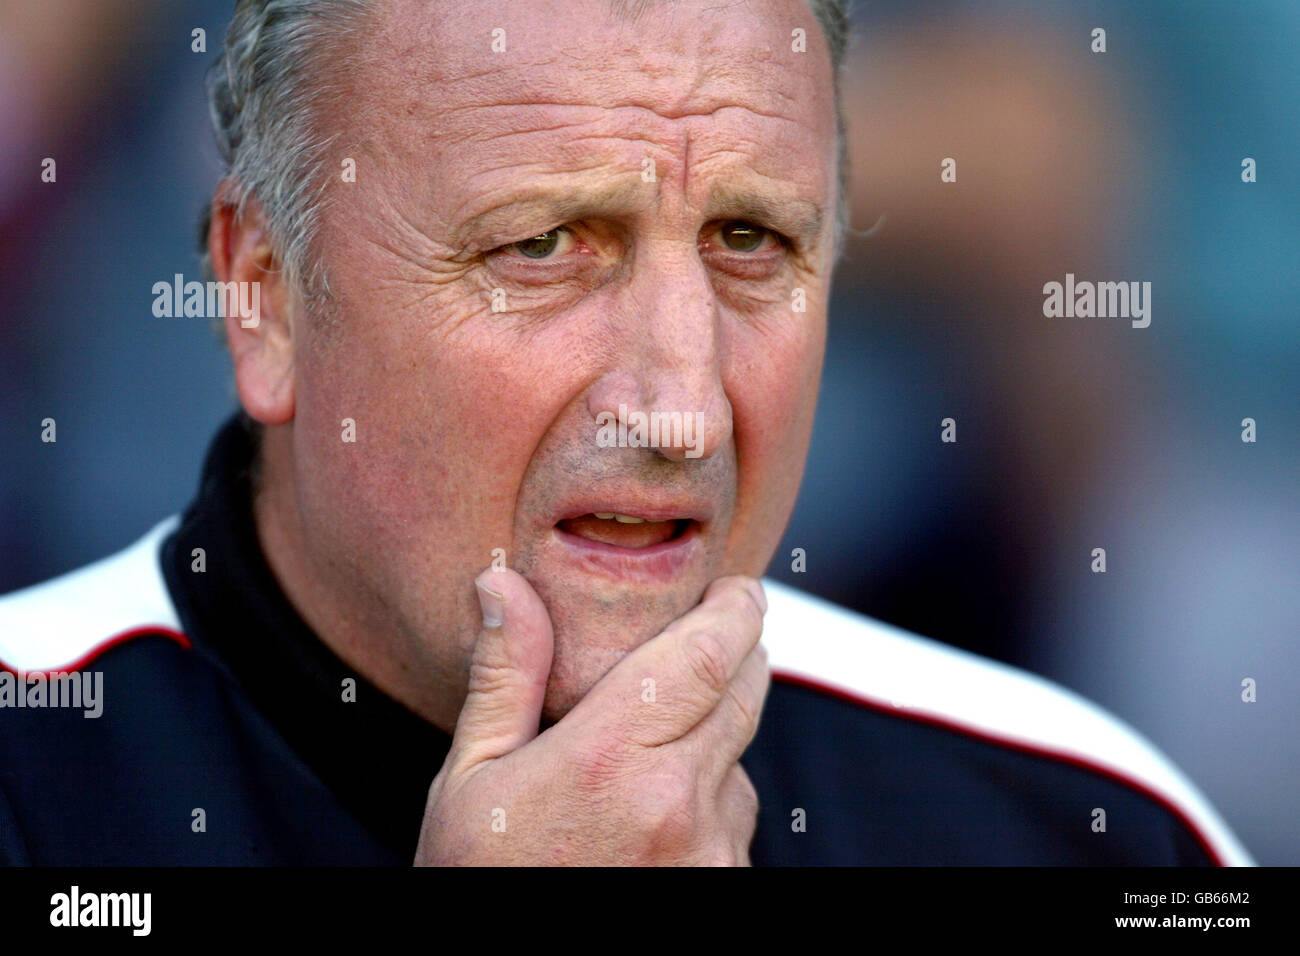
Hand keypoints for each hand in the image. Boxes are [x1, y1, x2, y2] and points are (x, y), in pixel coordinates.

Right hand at [414, 569, 769, 865]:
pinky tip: (650, 822)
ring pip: (741, 760)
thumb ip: (503, 676)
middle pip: (744, 694)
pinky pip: (736, 822)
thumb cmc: (482, 887)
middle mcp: (676, 803)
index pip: (708, 654)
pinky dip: (709, 803)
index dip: (736, 610)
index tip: (737, 589)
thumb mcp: (470, 781)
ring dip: (713, 738)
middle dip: (732, 657)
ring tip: (643, 760)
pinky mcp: (725, 888)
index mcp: (610, 758)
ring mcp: (708, 854)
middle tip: (702, 643)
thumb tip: (503, 585)